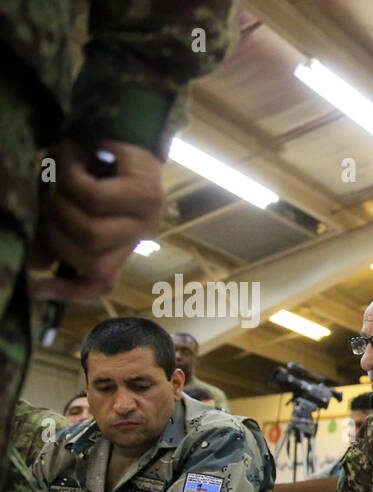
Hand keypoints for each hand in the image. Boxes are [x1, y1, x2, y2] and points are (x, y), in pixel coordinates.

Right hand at [28, 140, 163, 300]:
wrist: (120, 127)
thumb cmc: (90, 168)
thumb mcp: (66, 203)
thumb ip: (55, 234)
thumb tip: (36, 263)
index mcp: (120, 247)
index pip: (101, 283)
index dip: (70, 292)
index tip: (34, 288)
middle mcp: (138, 238)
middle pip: (91, 262)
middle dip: (56, 236)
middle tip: (47, 204)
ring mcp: (147, 218)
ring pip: (91, 232)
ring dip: (61, 205)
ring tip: (58, 177)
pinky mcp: (146, 194)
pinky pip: (96, 198)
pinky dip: (70, 177)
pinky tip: (68, 157)